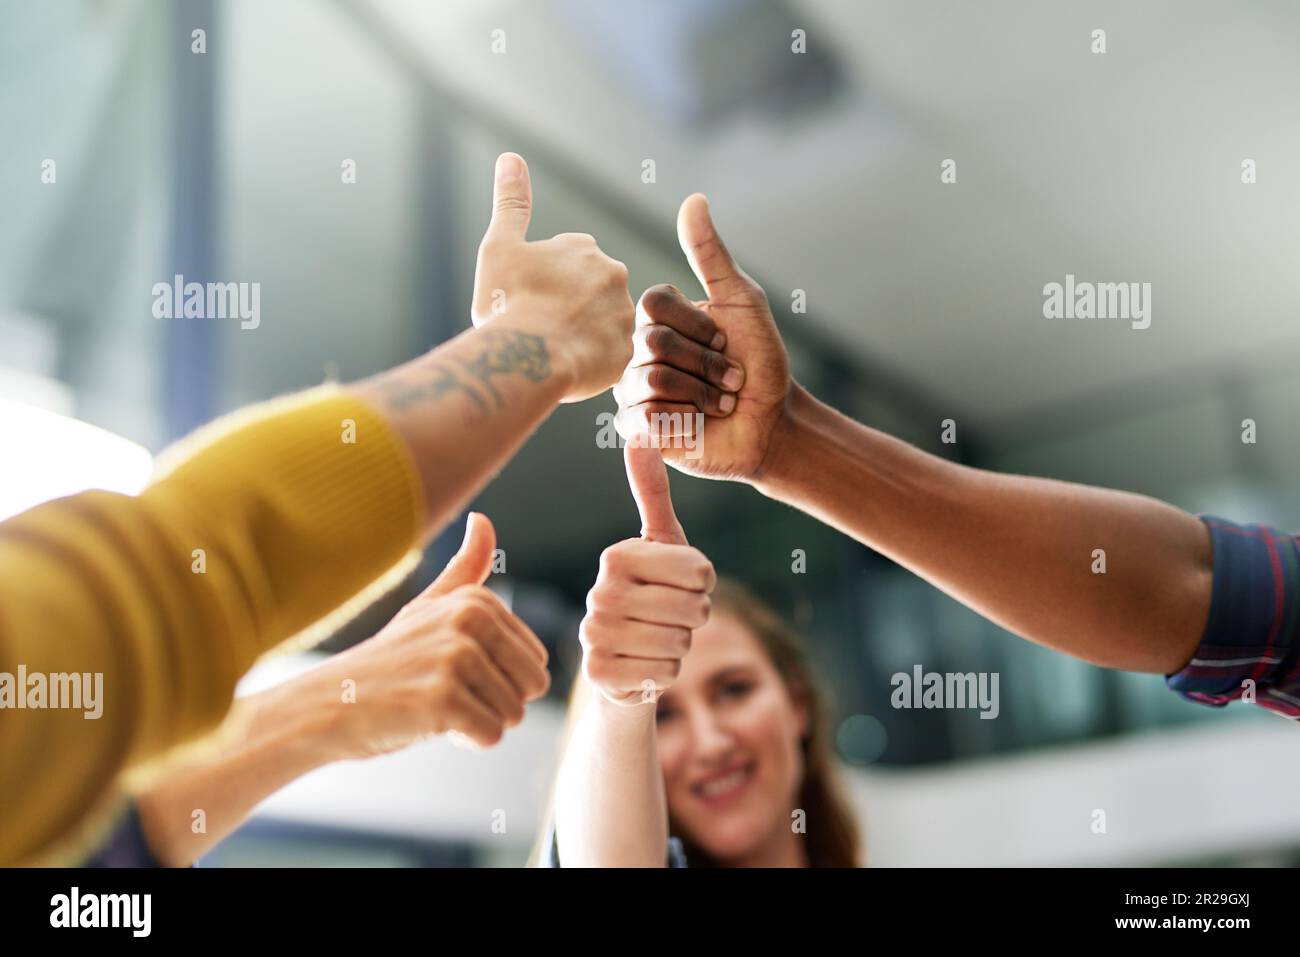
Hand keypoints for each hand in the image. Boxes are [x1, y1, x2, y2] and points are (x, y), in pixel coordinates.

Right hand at [322, 512, 549, 755]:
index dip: (501, 680)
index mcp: (477, 600)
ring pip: (513, 714)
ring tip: (435, 705)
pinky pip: (491, 735)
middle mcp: (470, 620)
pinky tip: (428, 722)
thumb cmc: (388, 661)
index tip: (456, 672)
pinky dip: (466, 740)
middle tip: (449, 692)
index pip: (536, 662)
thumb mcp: (428, 606)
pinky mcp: (443, 698)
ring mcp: (456, 657)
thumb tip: (481, 519)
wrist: (330, 704)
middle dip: (498, 703)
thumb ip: (465, 567)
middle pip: (533, 686)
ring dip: (478, 722)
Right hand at [472, 152, 633, 402]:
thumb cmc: (508, 302)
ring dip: (583, 333)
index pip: (570, 258)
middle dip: (570, 304)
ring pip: (601, 324)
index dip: (545, 279)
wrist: (527, 357)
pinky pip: (607, 358)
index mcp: (585, 249)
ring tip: (552, 350)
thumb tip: (510, 157)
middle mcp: (614, 277)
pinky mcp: (624, 355)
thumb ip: (511, 202)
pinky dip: (589, 362)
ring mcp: (622, 317)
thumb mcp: (500, 247)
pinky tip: (565, 367)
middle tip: (540, 325)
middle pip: (590, 291)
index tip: (528, 296)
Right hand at [579, 440, 715, 706]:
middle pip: (694, 610)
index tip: (677, 584)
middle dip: (693, 617)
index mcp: (615, 556)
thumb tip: (639, 433)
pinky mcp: (599, 675)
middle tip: (668, 615)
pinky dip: (665, 673)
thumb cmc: (650, 593)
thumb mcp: (661, 542)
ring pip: (682, 644)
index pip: (700, 572)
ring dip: (680, 645)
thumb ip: (653, 491)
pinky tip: (644, 664)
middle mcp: (598, 594)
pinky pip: (666, 674)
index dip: (703, 583)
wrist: (622, 658)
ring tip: (655, 637)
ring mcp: (594, 637)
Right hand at [614, 194, 792, 481]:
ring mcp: (634, 389)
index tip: (725, 339)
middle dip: (706, 363)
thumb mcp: (742, 301)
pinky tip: (697, 424)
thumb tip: (693, 199)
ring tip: (719, 402)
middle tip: (730, 378)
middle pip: (654, 342)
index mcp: (658, 318)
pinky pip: (644, 416)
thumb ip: (711, 255)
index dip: (698, 324)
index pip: (654, 303)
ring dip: (701, 394)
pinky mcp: (636, 428)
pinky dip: (683, 420)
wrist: (772, 422)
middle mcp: (639, 350)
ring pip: (652, 380)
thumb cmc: (760, 362)